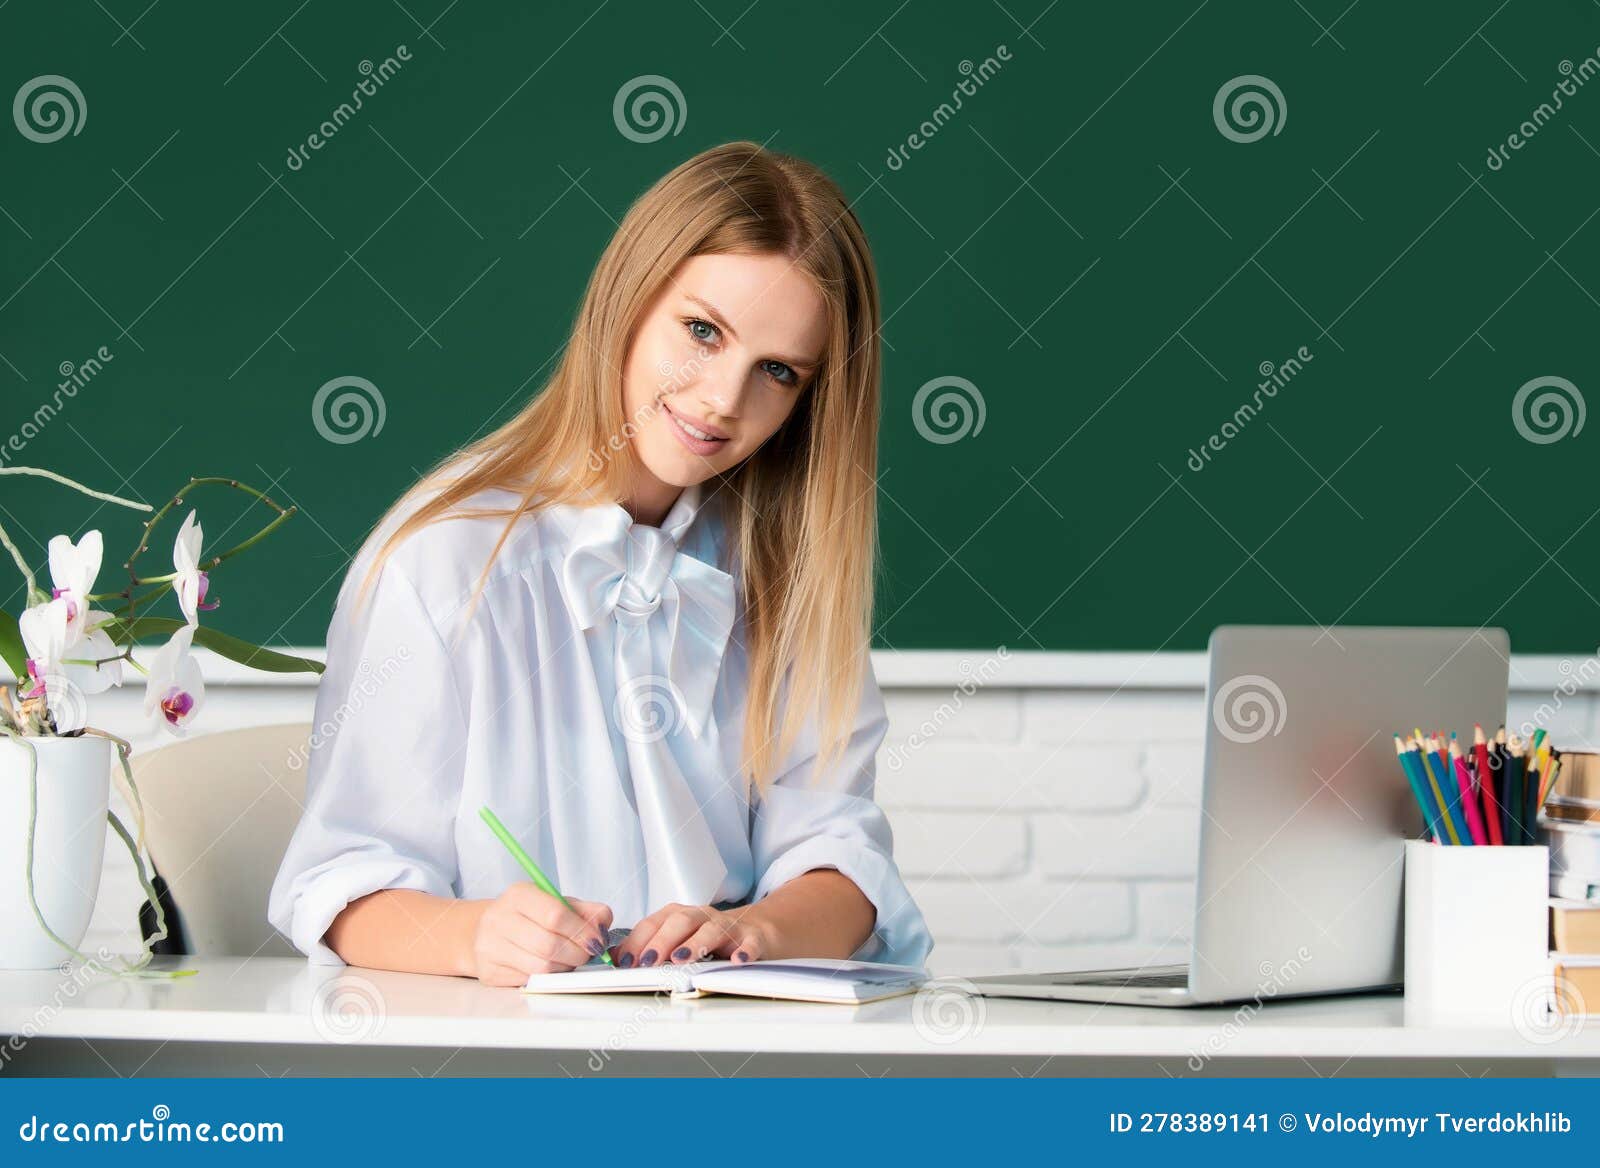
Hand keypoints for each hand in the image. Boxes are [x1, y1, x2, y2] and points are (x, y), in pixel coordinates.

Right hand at [467, 884, 611, 986]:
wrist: (487, 930)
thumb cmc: (530, 916)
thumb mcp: (556, 903)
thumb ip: (585, 910)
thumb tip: (604, 924)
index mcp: (518, 895)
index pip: (555, 914)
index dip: (582, 931)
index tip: (597, 941)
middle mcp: (499, 919)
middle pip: (549, 945)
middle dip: (577, 954)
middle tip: (586, 954)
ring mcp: (490, 947)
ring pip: (540, 967)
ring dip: (564, 967)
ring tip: (568, 960)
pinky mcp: (488, 972)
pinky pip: (528, 981)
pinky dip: (547, 978)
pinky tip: (549, 967)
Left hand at [614, 902, 772, 968]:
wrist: (759, 930)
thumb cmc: (713, 937)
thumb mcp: (680, 939)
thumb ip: (650, 945)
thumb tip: (616, 957)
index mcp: (682, 916)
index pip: (655, 923)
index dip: (639, 940)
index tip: (625, 962)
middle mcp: (703, 917)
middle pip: (681, 921)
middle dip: (662, 940)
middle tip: (648, 961)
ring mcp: (730, 927)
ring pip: (712, 929)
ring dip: (695, 943)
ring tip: (681, 959)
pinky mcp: (754, 938)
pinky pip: (750, 943)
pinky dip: (745, 950)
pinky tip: (738, 960)